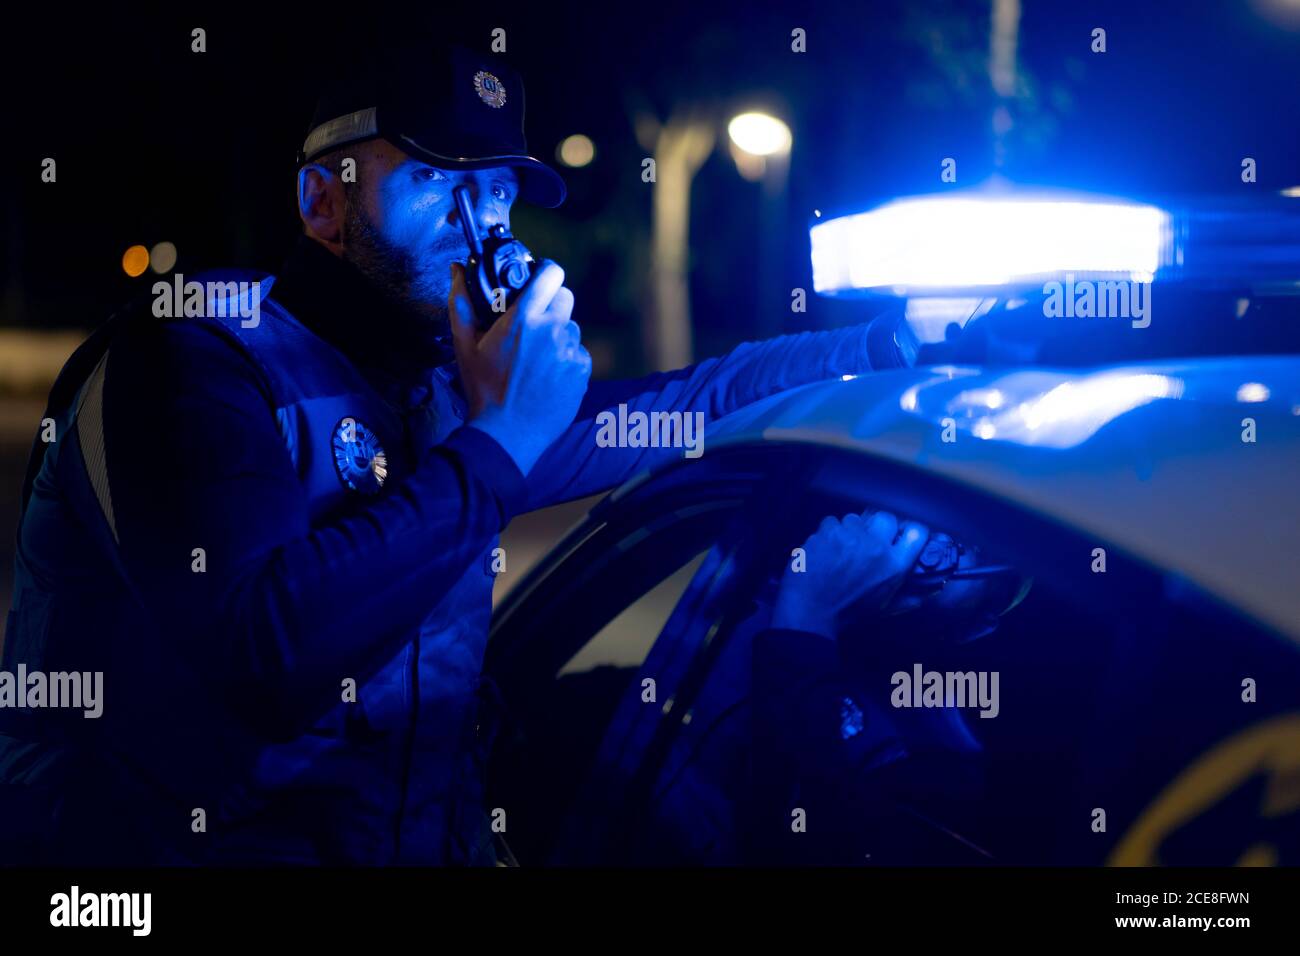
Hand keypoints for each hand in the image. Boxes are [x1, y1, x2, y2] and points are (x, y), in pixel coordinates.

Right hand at [449, 260, 591, 474]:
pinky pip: (578, 354)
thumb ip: (462, 302)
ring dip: (558, 335)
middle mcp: (553, 330)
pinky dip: (567, 360)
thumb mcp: (465, 346)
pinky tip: (547, 377)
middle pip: (565, 297)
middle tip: (533, 325)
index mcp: (525, 318)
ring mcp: (571, 351)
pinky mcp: (582, 371)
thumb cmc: (483, 389)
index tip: (537, 283)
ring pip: (572, 328)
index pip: (551, 274)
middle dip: (551, 305)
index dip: (545, 274)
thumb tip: (458, 270)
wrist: (507, 434)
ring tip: (537, 358)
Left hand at [771, 510, 928, 638]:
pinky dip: (828, 533)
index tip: (901, 534)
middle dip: (877, 526)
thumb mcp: (883, 607)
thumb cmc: (848, 612)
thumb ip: (907, 598)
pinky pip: (832, 522)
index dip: (909, 530)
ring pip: (856, 519)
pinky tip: (825, 548)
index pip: (918, 531)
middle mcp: (877, 547)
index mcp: (895, 566)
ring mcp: (852, 537)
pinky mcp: (829, 532)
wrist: (811, 611)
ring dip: (850, 531)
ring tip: (840, 549)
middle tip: (867, 540)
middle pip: (887, 517)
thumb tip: (929, 593)